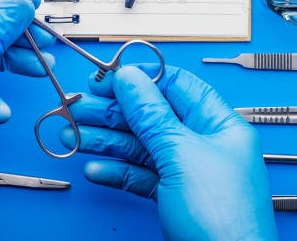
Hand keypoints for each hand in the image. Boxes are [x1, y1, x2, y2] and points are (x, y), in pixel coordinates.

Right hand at [61, 65, 276, 240]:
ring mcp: (188, 173)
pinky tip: (95, 170)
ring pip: (140, 146)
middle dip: (112, 112)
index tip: (107, 78)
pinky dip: (116, 172)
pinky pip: (140, 176)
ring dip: (105, 141)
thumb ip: (151, 114)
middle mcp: (204, 145)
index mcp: (220, 125)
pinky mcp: (173, 198)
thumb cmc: (224, 219)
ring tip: (72, 136)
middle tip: (78, 106)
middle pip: (151, 116)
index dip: (140, 78)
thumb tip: (130, 78)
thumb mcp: (181, 155)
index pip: (176, 85)